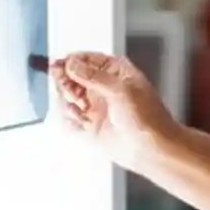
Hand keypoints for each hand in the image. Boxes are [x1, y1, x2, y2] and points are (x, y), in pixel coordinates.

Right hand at [50, 52, 180, 171]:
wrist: (151, 149)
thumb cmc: (147, 118)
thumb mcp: (121, 90)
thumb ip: (93, 76)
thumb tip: (72, 64)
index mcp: (114, 71)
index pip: (85, 59)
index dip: (70, 61)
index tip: (58, 65)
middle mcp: (102, 87)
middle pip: (72, 77)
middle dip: (67, 82)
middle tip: (71, 90)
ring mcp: (95, 106)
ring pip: (67, 97)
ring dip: (68, 102)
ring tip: (80, 107)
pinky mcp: (89, 126)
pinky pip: (68, 119)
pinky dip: (69, 120)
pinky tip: (80, 122)